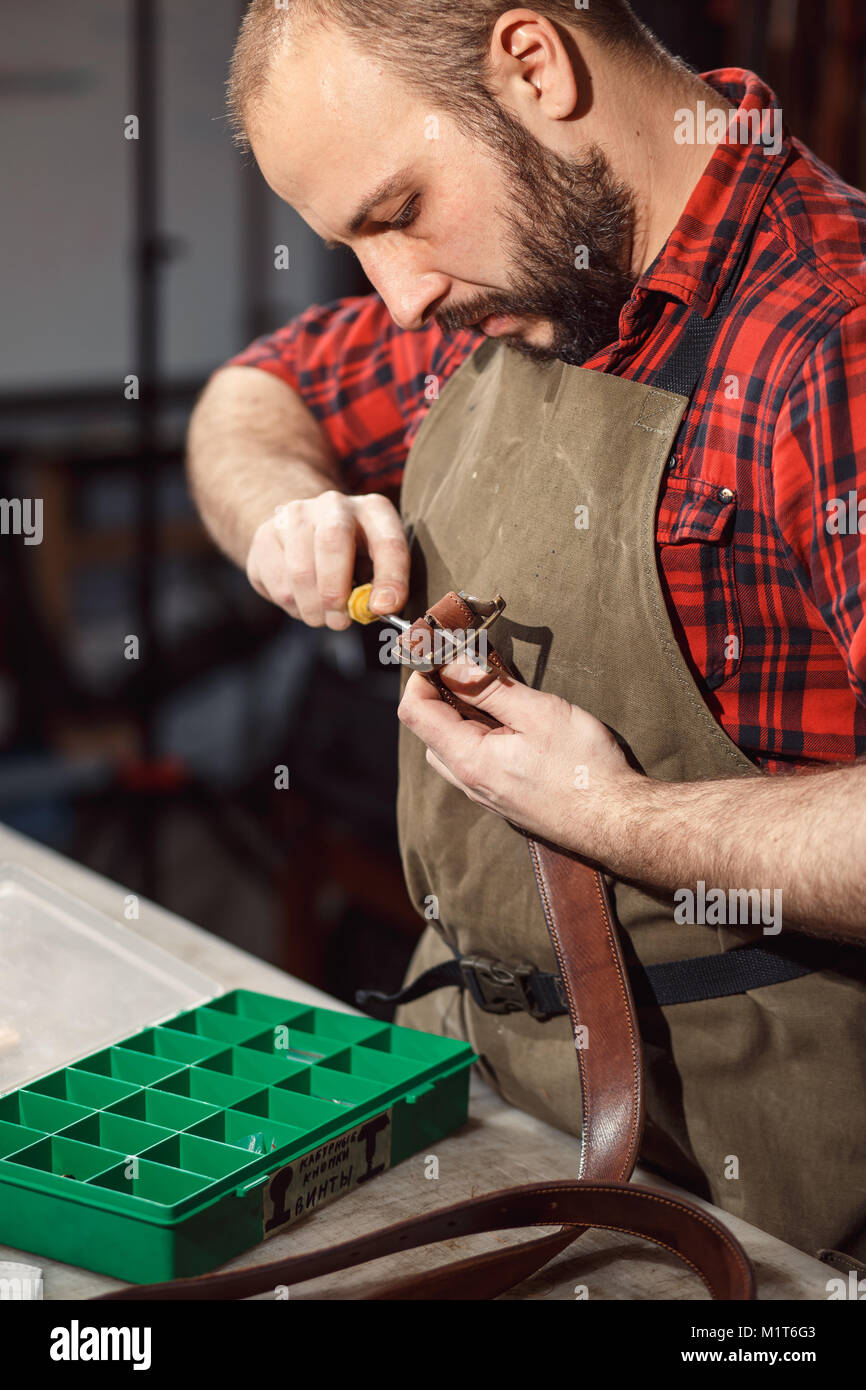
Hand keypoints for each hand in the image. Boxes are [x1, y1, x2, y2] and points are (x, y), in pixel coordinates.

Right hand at [246, 490, 408, 629]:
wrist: (305, 534)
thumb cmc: (352, 558)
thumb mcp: (376, 567)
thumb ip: (381, 585)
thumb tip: (379, 608)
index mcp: (373, 510)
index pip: (388, 541)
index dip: (389, 578)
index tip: (384, 608)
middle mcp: (334, 504)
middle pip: (332, 543)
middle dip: (336, 592)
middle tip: (341, 621)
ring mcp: (295, 515)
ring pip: (300, 571)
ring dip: (313, 607)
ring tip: (322, 616)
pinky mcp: (265, 535)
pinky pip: (278, 582)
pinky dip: (293, 605)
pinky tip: (303, 603)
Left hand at [397, 658, 638, 858]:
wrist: (617, 820)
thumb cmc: (583, 767)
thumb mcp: (537, 713)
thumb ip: (489, 689)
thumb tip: (452, 666)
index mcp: (469, 760)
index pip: (415, 713)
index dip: (420, 676)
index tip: (442, 653)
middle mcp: (470, 782)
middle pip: (430, 731)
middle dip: (442, 694)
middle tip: (473, 668)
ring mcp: (487, 795)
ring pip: (453, 749)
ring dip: (463, 717)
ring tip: (497, 695)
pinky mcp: (505, 799)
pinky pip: (476, 763)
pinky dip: (481, 736)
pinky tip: (513, 725)